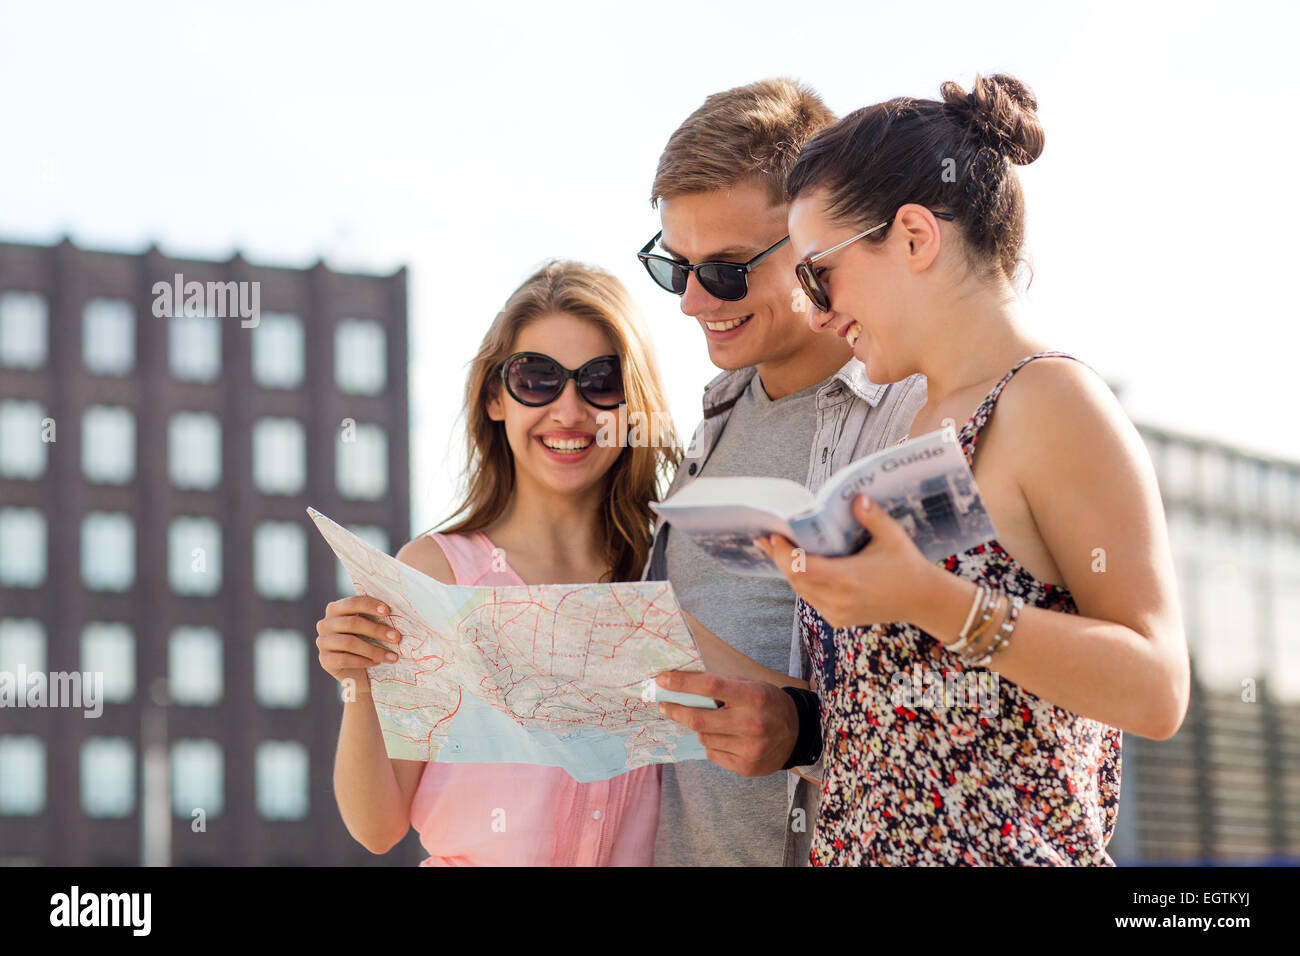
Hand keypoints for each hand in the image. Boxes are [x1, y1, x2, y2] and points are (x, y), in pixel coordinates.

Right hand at [315, 596, 401, 684]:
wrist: (359, 672)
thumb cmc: (368, 642)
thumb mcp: (370, 627)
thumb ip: (376, 617)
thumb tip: (396, 611)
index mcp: (336, 609)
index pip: (352, 602)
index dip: (370, 605)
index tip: (387, 611)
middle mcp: (325, 624)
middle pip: (352, 623)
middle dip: (377, 630)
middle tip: (396, 637)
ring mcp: (322, 642)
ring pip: (349, 642)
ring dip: (374, 649)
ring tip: (392, 655)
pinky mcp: (325, 660)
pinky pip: (344, 659)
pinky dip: (363, 661)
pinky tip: (376, 662)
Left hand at [655, 670, 798, 776]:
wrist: (797, 734)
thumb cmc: (768, 704)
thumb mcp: (752, 685)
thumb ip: (722, 685)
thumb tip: (682, 684)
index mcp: (754, 697)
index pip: (710, 687)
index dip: (682, 683)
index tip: (662, 679)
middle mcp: (752, 724)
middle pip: (699, 718)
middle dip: (676, 710)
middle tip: (664, 705)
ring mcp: (749, 748)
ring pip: (703, 737)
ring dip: (700, 728)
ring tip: (713, 722)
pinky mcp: (746, 767)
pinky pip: (712, 753)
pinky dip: (711, 743)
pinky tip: (725, 738)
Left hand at [753, 494, 937, 630]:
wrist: (924, 601)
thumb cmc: (908, 564)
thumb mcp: (893, 536)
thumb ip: (873, 517)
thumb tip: (855, 496)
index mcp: (849, 578)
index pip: (803, 567)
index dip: (783, 553)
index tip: (774, 535)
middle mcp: (839, 599)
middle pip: (796, 579)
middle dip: (779, 559)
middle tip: (766, 539)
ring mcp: (838, 613)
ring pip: (801, 591)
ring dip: (788, 571)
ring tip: (775, 551)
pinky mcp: (839, 620)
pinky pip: (812, 600)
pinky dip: (803, 584)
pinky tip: (797, 568)